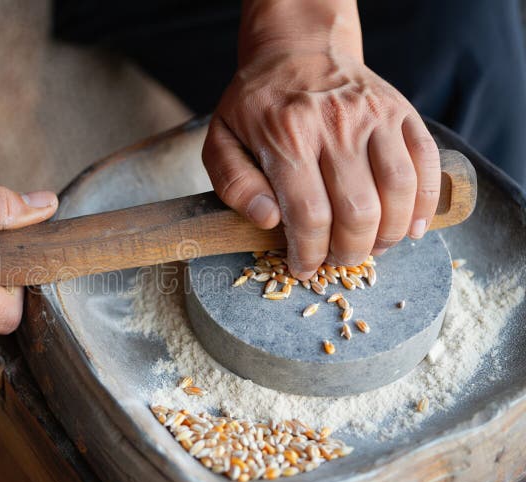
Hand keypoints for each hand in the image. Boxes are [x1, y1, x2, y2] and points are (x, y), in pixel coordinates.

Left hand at [202, 2, 439, 278]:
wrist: (298, 49)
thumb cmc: (256, 104)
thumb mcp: (221, 139)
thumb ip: (234, 183)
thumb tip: (268, 219)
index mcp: (287, 137)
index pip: (309, 215)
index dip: (309, 254)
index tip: (304, 268)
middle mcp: (335, 126)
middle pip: (357, 212)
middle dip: (348, 252)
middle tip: (337, 260)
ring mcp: (374, 117)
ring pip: (396, 192)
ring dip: (387, 235)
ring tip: (370, 247)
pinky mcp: (401, 113)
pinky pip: (425, 164)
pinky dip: (423, 204)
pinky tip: (409, 228)